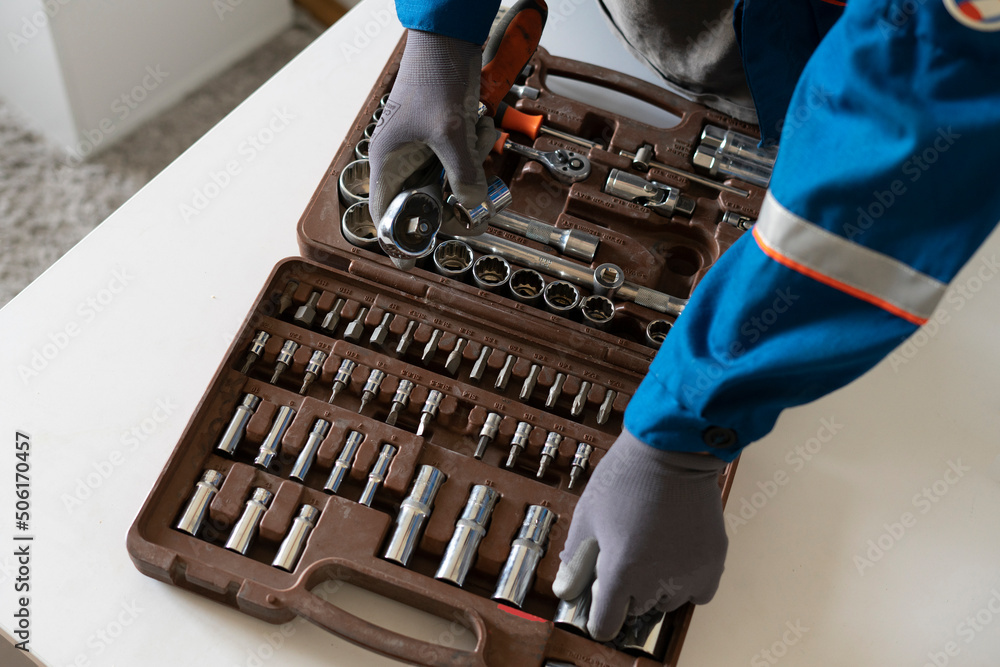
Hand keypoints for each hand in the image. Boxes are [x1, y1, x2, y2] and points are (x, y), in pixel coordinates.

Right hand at [368, 30, 496, 234]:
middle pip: (425, 201)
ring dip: (472, 164)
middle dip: (456, 196)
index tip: (408, 262)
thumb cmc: (434, 76)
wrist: (449, 37)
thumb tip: (473, 207)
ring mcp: (423, 148)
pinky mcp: (443, 137)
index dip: (395, 240)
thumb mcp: (452, 132)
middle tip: (479, 206)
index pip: (384, 212)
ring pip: (450, 179)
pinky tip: (481, 124)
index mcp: (388, 161)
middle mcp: (402, 159)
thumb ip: (463, 174)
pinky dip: (477, 147)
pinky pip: (462, 159)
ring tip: (479, 134)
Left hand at [553, 429, 728, 640]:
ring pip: (667, 600)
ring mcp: (690, 573)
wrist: (671, 450)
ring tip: (652, 547)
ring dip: (657, 585)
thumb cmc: (625, 478)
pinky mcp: (714, 561)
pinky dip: (686, 582)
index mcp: (621, 570)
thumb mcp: (587, 515)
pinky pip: (698, 592)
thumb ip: (575, 559)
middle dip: (627, 590)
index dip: (598, 617)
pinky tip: (676, 555)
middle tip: (626, 552)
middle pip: (636, 609)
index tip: (598, 604)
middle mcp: (658, 580)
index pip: (606, 624)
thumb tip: (566, 590)